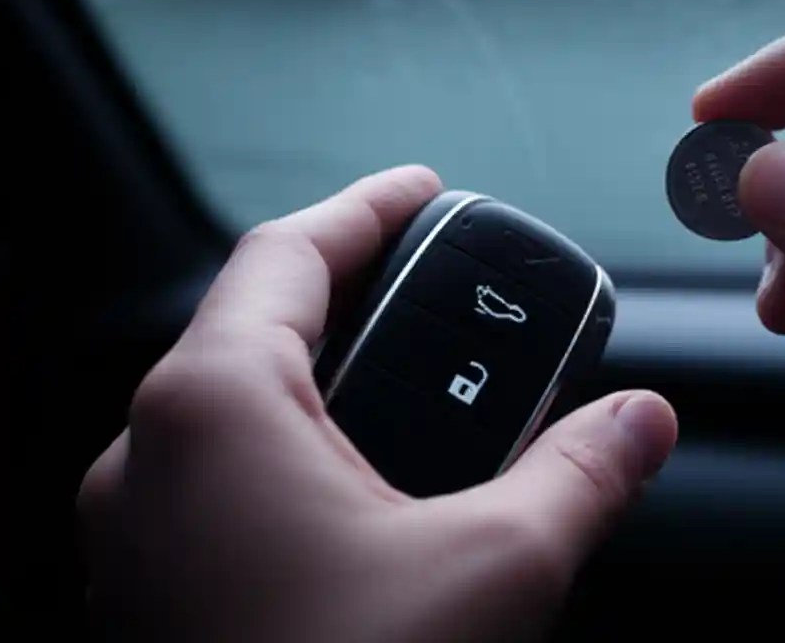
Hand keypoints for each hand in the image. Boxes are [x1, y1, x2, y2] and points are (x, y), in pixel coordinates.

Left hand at [76, 165, 677, 641]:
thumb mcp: (497, 570)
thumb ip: (581, 475)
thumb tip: (642, 424)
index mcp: (211, 412)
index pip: (287, 252)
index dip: (367, 207)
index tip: (423, 188)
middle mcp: (149, 460)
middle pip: (257, 327)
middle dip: (354, 295)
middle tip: (432, 282)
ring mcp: (143, 534)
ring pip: (238, 411)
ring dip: (328, 383)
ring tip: (417, 383)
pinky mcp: (159, 595)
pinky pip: (226, 485)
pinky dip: (300, 458)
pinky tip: (374, 497)